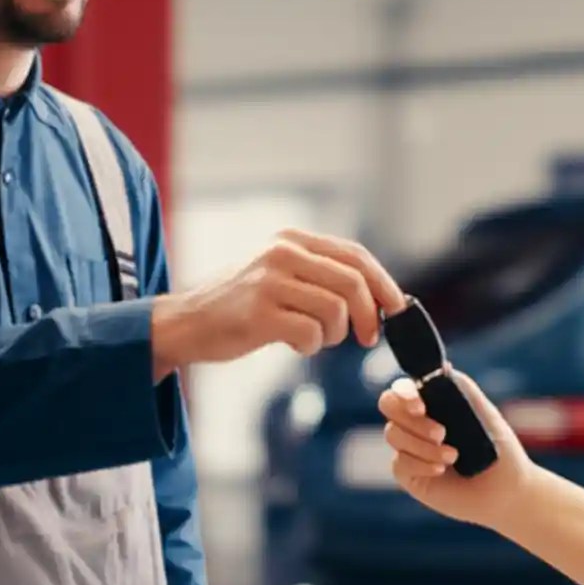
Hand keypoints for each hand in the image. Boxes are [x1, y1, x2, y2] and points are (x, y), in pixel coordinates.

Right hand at [151, 228, 405, 375]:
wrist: (185, 323)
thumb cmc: (240, 305)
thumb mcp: (279, 274)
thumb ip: (321, 276)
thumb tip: (379, 299)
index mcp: (291, 239)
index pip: (355, 255)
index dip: (383, 283)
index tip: (398, 308)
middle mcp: (282, 252)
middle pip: (353, 282)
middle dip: (370, 314)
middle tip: (366, 337)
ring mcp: (269, 281)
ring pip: (335, 309)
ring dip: (334, 334)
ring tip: (314, 338)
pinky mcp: (259, 313)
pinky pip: (310, 333)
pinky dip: (311, 346)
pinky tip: (294, 345)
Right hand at [377, 368, 537, 530]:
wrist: (505, 489)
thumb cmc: (497, 447)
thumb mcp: (482, 411)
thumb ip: (460, 388)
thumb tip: (440, 369)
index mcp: (431, 401)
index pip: (402, 387)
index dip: (404, 393)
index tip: (420, 406)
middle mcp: (416, 421)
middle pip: (388, 405)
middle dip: (412, 420)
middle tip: (441, 433)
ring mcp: (409, 447)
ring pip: (393, 434)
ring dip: (423, 445)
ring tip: (453, 456)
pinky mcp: (408, 473)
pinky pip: (399, 462)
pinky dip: (421, 463)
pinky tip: (441, 470)